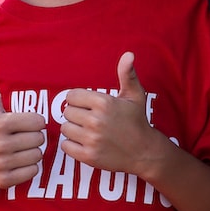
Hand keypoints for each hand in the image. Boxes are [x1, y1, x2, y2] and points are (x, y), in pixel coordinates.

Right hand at [0, 52, 48, 190]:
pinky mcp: (5, 181)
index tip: (20, 125)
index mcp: (0, 124)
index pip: (38, 121)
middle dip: (33, 138)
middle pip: (40, 139)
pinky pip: (33, 172)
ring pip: (38, 155)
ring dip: (32, 153)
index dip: (32, 122)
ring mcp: (2, 164)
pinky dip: (28, 168)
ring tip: (18, 150)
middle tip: (18, 138)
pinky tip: (16, 163)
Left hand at [61, 53, 165, 176]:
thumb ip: (127, 74)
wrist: (144, 152)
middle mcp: (96, 120)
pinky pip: (66, 146)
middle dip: (76, 115)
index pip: (71, 96)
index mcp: (103, 103)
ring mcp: (91, 139)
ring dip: (73, 130)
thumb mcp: (135, 95)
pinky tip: (84, 143)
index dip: (78, 101)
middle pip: (67, 112)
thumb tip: (128, 54)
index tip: (87, 106)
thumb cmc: (137, 121)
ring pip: (65, 129)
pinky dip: (72, 145)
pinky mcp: (88, 156)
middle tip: (89, 120)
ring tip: (87, 131)